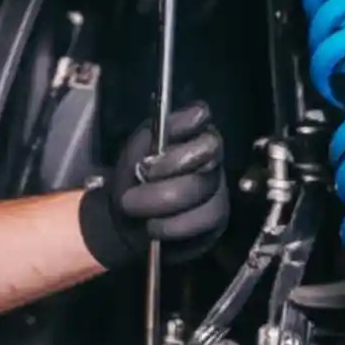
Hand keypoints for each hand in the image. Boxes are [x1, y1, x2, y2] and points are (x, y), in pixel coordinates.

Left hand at [79, 102, 228, 268]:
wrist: (125, 220)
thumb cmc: (132, 179)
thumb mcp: (134, 152)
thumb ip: (155, 134)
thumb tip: (185, 125)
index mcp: (190, 133)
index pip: (199, 116)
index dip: (180, 129)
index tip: (152, 151)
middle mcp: (211, 157)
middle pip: (207, 155)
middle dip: (169, 170)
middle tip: (136, 185)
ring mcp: (218, 189)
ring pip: (206, 190)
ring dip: (165, 202)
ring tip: (137, 210)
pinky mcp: (218, 219)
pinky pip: (207, 221)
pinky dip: (176, 226)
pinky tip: (156, 228)